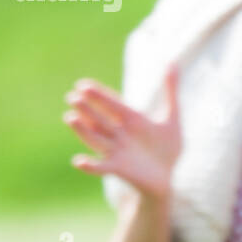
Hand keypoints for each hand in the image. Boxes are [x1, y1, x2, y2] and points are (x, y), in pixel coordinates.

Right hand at [65, 66, 181, 202]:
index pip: (112, 104)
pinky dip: (90, 165)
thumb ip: (170, 91)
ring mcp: (116, 151)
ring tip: (69, 118)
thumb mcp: (172, 118)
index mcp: (131, 120)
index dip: (99, 95)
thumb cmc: (168, 149)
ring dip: (82, 130)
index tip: (82, 84)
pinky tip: (78, 161)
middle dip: (87, 109)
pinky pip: (101, 167)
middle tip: (72, 97)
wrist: (168, 179)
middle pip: (100, 119)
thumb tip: (172, 62)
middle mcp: (119, 134)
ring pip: (96, 138)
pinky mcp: (118, 169)